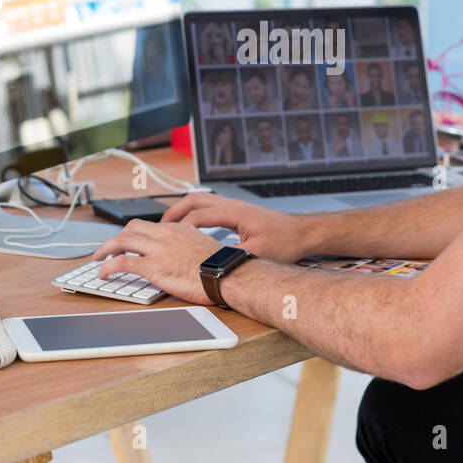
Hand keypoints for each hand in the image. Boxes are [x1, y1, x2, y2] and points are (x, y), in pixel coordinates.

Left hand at [95, 219, 217, 304]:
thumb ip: (189, 243)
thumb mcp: (204, 246)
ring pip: (121, 241)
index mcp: (178, 229)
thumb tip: (184, 249)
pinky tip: (103, 273)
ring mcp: (158, 250)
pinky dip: (108, 266)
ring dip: (105, 249)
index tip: (128, 242)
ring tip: (97, 258)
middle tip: (108, 249)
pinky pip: (122, 262)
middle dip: (115, 238)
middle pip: (130, 228)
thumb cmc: (221, 266)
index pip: (148, 225)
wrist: (227, 275)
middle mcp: (165, 235)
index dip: (133, 234)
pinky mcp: (153, 267)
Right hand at [160, 191, 311, 260]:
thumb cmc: (286, 242)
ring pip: (201, 199)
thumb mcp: (258, 254)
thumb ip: (234, 256)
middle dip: (174, 211)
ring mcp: (235, 206)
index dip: (182, 226)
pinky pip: (209, 206)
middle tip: (160, 226)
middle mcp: (233, 205)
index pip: (200, 215)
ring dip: (183, 210)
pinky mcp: (238, 211)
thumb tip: (212, 264)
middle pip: (195, 199)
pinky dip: (195, 213)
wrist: (303, 233)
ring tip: (169, 225)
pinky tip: (191, 226)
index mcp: (236, 213)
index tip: (168, 237)